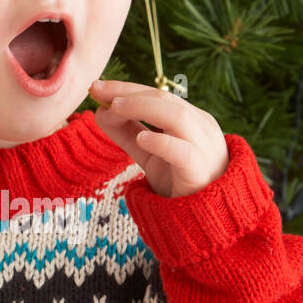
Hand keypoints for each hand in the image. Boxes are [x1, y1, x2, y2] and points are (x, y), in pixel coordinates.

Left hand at [90, 79, 229, 198]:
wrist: (206, 215)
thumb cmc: (180, 179)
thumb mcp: (150, 153)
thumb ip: (128, 133)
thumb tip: (100, 112)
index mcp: (190, 117)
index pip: (156, 94)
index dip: (125, 88)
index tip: (96, 87)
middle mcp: (200, 126)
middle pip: (163, 98)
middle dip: (128, 93)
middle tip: (99, 92)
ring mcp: (203, 147)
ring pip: (177, 116)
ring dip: (143, 108)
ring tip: (115, 108)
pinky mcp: (200, 171)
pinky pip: (183, 152)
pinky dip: (161, 142)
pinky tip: (142, 139)